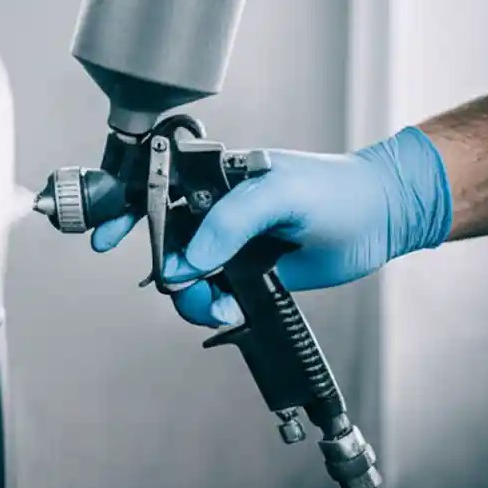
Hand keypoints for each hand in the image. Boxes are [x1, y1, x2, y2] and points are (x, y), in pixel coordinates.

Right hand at [89, 127, 453, 327]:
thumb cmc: (335, 190)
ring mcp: (231, 244)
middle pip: (164, 241)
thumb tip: (190, 259)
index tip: (105, 237)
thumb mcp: (279, 193)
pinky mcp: (250, 274)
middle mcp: (216, 211)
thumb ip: (231, 221)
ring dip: (191, 294)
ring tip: (212, 302)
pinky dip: (216, 307)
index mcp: (213, 178)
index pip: (154, 188)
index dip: (124, 211)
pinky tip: (230, 308)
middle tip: (170, 283)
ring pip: (188, 274)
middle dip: (160, 266)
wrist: (383, 219)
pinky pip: (216, 295)